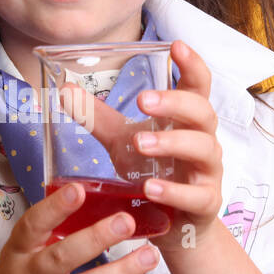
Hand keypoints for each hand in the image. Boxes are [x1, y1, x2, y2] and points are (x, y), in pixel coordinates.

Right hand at [0, 181, 162, 273]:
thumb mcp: (21, 261)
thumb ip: (48, 238)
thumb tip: (93, 203)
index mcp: (16, 255)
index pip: (31, 227)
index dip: (54, 208)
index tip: (79, 190)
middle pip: (61, 258)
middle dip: (96, 238)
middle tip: (127, 222)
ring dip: (121, 271)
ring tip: (150, 255)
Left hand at [65, 40, 225, 257]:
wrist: (172, 227)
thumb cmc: (153, 174)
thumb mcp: (122, 142)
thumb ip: (98, 118)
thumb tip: (66, 91)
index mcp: (186, 120)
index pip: (198, 86)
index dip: (192, 64)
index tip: (177, 45)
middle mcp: (203, 141)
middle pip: (203, 112)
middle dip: (176, 103)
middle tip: (144, 100)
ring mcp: (207, 173)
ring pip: (203, 149)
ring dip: (173, 143)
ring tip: (141, 143)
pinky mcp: (205, 204)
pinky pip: (197, 195)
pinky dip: (174, 191)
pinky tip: (151, 189)